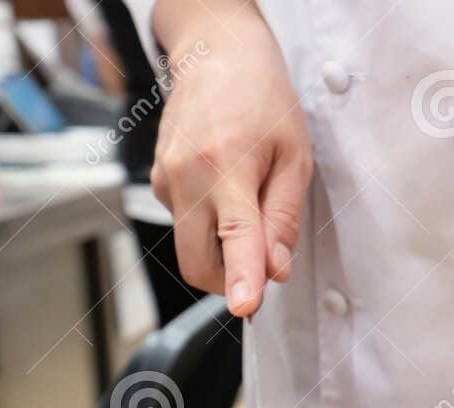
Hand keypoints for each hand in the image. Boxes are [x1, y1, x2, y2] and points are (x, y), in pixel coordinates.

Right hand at [149, 0, 311, 313]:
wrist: (217, 54)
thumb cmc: (263, 100)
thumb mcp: (295, 157)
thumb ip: (284, 217)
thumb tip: (277, 269)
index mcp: (227, 166)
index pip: (235, 237)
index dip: (242, 279)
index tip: (244, 307)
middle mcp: (187, 175)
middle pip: (198, 263)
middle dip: (230, 280)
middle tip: (263, 260)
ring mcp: (166, 179)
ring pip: (191, 248)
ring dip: (222, 249)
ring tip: (248, 201)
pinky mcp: (158, 181)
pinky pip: (185, 225)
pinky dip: (210, 226)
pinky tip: (227, 189)